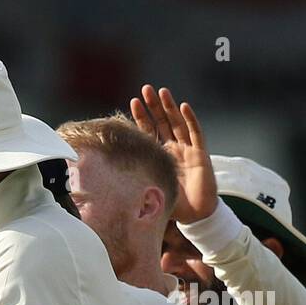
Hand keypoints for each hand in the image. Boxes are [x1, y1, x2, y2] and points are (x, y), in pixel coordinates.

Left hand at [129, 84, 217, 223]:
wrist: (195, 215)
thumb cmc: (173, 205)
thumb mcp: (148, 191)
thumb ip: (133, 185)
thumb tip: (105, 188)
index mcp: (160, 156)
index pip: (149, 132)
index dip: (142, 117)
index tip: (132, 102)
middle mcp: (173, 149)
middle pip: (162, 122)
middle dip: (154, 106)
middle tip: (145, 89)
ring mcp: (187, 149)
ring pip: (177, 123)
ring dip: (170, 107)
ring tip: (161, 91)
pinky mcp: (200, 154)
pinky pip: (195, 133)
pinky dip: (190, 119)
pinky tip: (183, 106)